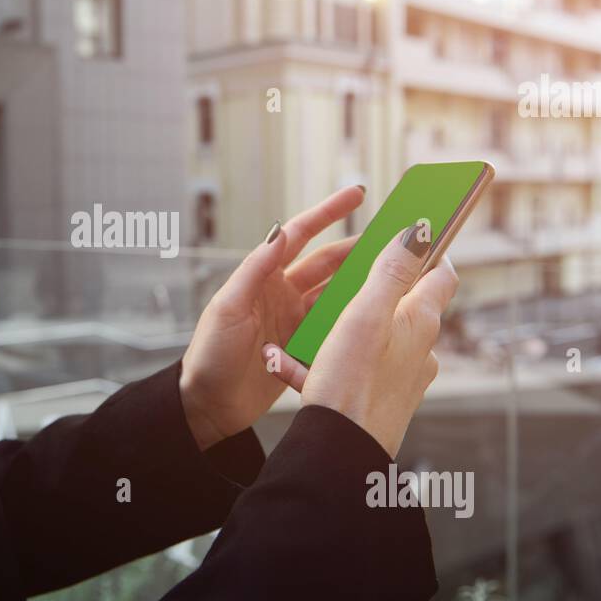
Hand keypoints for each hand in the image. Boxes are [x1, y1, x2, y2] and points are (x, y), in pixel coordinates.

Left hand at [178, 186, 366, 450]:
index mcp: (263, 277)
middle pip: (327, 263)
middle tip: (392, 239)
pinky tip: (376, 315)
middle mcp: (281, 293)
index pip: (300, 234)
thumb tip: (278, 232)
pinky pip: (334, 326)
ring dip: (360, 283)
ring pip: (335, 293)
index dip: (328, 212)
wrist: (208, 405)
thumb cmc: (209, 354)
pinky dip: (353, 319)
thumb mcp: (228, 307)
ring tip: (393, 274)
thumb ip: (254, 270)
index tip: (358, 195)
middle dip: (357, 248)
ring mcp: (293, 319)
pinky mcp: (302, 346)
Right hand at [264, 227, 458, 457]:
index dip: (427, 250)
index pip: (442, 274)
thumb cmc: (351, 384)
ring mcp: (404, 378)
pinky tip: (292, 369)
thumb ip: (391, 271)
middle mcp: (421, 349)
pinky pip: (354, 370)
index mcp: (419, 322)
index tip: (409, 236)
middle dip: (368, 292)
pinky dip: (327, 365)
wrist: (340, 453)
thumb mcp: (365, 315)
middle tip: (337, 288)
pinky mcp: (384, 400)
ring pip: (371, 338)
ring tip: (302, 339)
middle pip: (401, 305)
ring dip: (338, 332)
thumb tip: (417, 232)